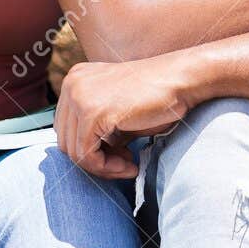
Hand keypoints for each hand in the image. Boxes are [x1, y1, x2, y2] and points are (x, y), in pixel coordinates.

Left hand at [55, 55, 195, 178]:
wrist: (182, 79)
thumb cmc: (158, 96)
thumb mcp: (117, 110)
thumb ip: (97, 128)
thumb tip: (84, 159)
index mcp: (76, 79)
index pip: (67, 128)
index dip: (91, 149)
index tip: (119, 156)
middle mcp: (72, 84)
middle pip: (66, 141)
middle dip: (96, 160)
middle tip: (125, 164)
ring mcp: (79, 96)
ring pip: (74, 151)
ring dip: (103, 167)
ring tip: (129, 167)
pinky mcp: (91, 112)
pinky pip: (86, 155)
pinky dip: (107, 168)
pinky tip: (131, 166)